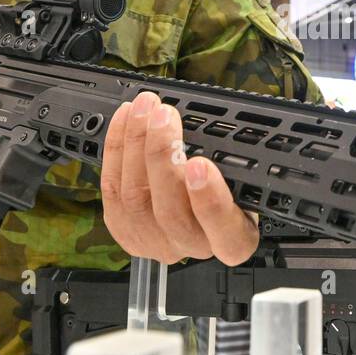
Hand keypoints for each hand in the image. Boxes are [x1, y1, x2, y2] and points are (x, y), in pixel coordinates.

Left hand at [100, 90, 258, 264]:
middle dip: (161, 157)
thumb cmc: (227, 188)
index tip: (200, 164)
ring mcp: (155, 241)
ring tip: (143, 109)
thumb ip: (231, 166)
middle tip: (164, 117)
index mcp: (234, 239)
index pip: (226, 233)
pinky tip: (125, 121)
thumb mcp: (244, 179)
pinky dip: (116, 149)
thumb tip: (206, 128)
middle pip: (170, 213)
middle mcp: (193, 246)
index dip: (210, 201)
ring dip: (135, 144)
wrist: (197, 203)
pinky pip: (112, 189)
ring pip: (135, 198)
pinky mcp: (125, 228)